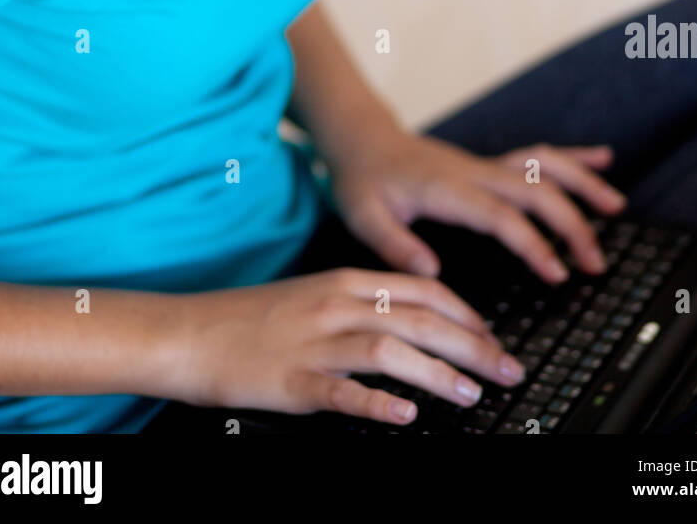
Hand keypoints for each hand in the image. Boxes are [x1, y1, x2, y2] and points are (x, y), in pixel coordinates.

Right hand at [168, 267, 526, 425]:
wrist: (188, 332)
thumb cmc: (250, 319)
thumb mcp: (312, 297)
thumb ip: (361, 306)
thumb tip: (411, 328)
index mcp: (343, 281)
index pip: (422, 291)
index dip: (467, 314)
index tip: (495, 338)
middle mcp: (335, 305)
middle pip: (418, 320)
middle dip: (472, 344)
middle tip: (507, 370)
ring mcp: (313, 342)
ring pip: (389, 350)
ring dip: (437, 373)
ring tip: (472, 393)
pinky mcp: (291, 380)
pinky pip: (340, 392)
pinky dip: (376, 403)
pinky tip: (405, 415)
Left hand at [326, 128, 628, 281]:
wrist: (363, 140)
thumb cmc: (363, 181)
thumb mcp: (363, 216)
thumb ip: (395, 244)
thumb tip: (432, 269)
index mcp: (447, 190)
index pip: (501, 216)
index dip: (533, 243)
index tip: (557, 273)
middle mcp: (473, 173)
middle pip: (535, 191)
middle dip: (571, 224)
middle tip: (596, 263)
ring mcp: (485, 165)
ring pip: (543, 166)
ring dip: (582, 183)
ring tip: (616, 207)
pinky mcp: (489, 165)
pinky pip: (537, 156)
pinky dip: (572, 157)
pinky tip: (603, 158)